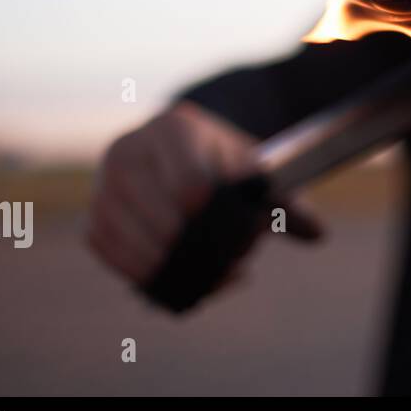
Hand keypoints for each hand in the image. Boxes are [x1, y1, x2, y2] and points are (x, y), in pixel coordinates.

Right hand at [86, 101, 322, 289]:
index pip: (191, 185)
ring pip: (133, 240)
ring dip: (173, 268)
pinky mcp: (93, 214)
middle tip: (236, 266)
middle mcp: (129, 149)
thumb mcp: (256, 172)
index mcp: (175, 129)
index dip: (217, 220)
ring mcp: (104, 183)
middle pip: (162, 218)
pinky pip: (111, 254)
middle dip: (201, 249)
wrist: (182, 154)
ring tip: (214, 279)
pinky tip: (178, 282)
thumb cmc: (225, 164)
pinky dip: (143, 274)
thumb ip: (284, 201)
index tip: (244, 238)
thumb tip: (317, 232)